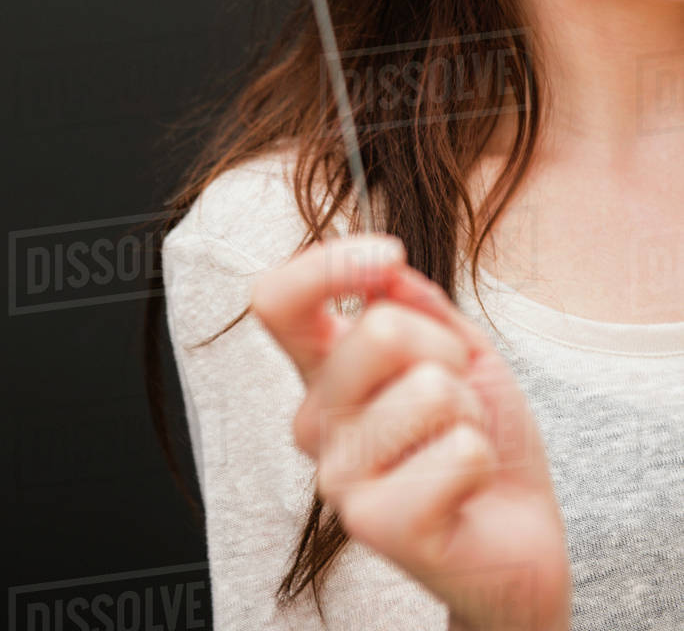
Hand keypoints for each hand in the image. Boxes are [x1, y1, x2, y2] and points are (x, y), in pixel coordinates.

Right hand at [249, 233, 571, 630]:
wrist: (518, 539)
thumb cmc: (478, 437)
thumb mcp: (460, 349)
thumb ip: (421, 305)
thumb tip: (388, 270)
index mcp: (325, 371)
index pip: (277, 300)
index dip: (326, 264)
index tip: (386, 256)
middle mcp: (316, 421)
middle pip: (378, 329)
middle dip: (446, 349)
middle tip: (455, 394)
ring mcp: (338, 476)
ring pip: (428, 389)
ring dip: (468, 411)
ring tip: (458, 445)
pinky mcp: (376, 525)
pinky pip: (458, 452)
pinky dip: (481, 459)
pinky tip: (466, 489)